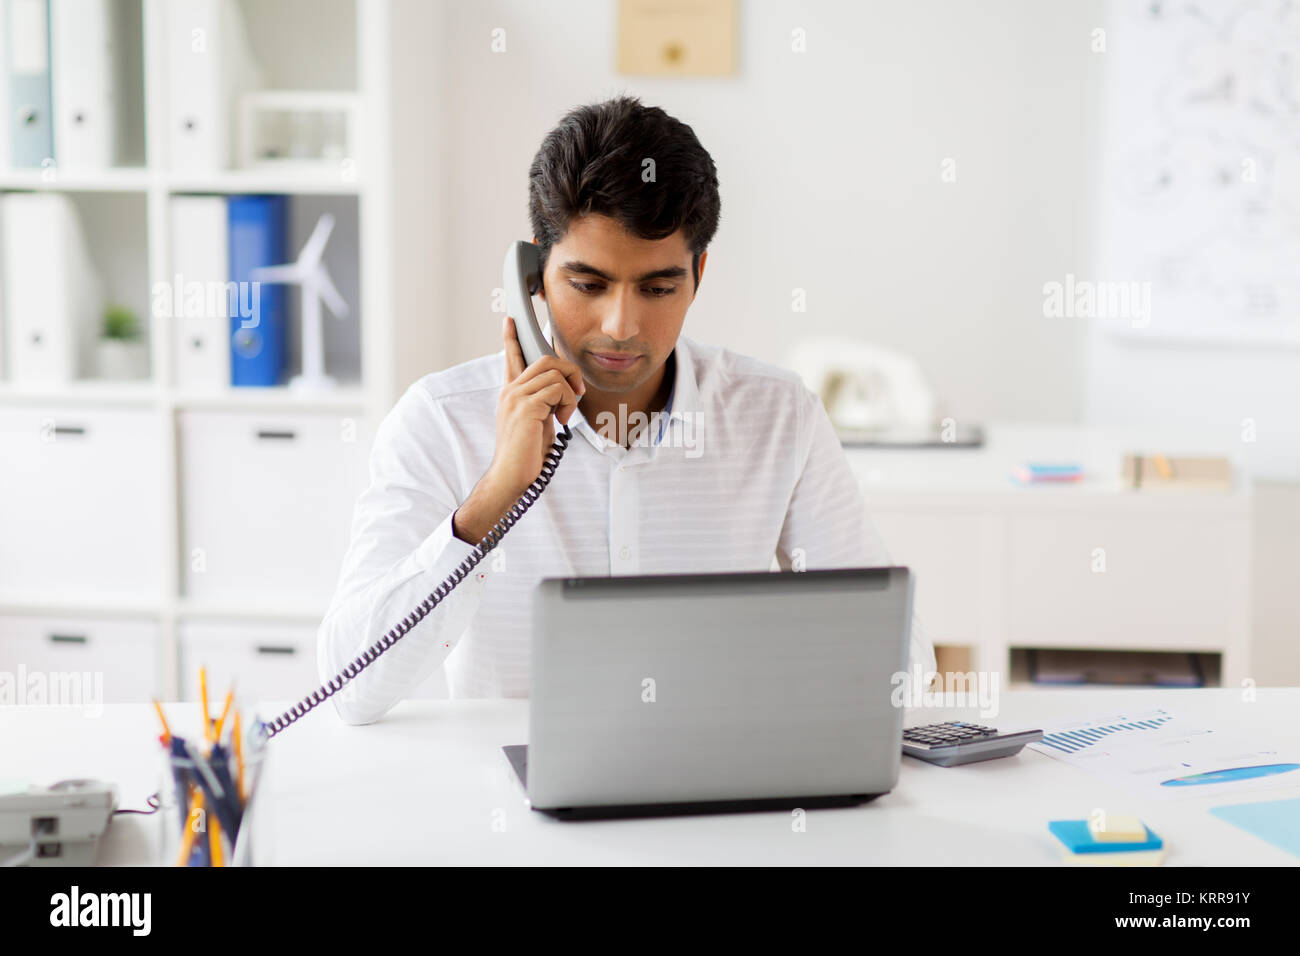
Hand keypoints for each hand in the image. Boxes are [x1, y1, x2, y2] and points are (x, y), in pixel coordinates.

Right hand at [452, 316, 584, 543]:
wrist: (512, 477)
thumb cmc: (526, 455)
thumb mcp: (538, 423)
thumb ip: (545, 404)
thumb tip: (564, 394)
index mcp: (511, 394)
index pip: (511, 358)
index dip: (511, 338)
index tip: (510, 320)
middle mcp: (511, 391)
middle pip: (545, 359)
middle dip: (569, 372)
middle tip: (576, 394)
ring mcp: (516, 398)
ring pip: (554, 372)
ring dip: (569, 393)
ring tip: (564, 415)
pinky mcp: (526, 407)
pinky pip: (557, 389)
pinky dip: (567, 403)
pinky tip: (561, 421)